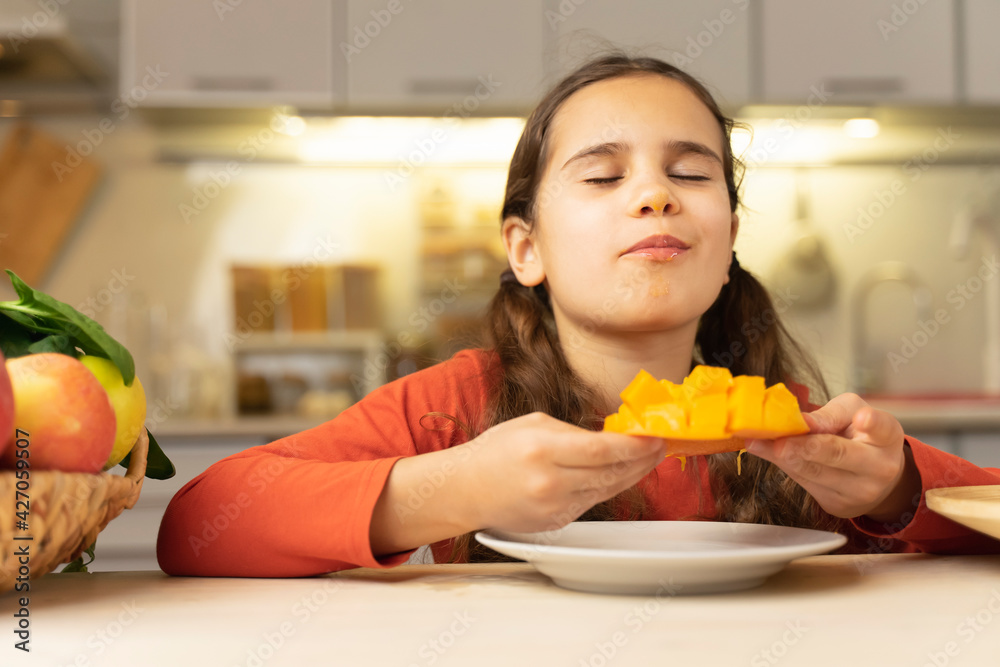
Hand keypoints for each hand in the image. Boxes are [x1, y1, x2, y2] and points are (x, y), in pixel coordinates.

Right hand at [460, 412, 666, 532]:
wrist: (466, 489)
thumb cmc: (497, 451)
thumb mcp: (533, 425)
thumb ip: (573, 431)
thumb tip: (612, 437)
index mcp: (542, 449)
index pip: (600, 450)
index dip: (634, 445)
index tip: (655, 436)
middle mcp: (549, 481)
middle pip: (610, 472)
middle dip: (641, 459)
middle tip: (661, 445)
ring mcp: (553, 506)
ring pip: (606, 490)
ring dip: (631, 473)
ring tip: (648, 458)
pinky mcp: (556, 522)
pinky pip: (592, 501)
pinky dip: (608, 487)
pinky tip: (619, 473)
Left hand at [746, 393, 918, 521]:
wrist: (875, 474)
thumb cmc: (860, 434)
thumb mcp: (851, 412)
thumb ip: (829, 414)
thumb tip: (800, 421)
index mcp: (887, 436)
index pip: (883, 428)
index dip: (872, 423)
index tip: (863, 418)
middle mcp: (879, 467)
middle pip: (838, 455)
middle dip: (805, 447)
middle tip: (779, 440)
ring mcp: (859, 492)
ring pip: (814, 473)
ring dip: (782, 456)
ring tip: (757, 441)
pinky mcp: (837, 506)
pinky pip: (804, 483)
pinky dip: (784, 465)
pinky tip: (767, 451)